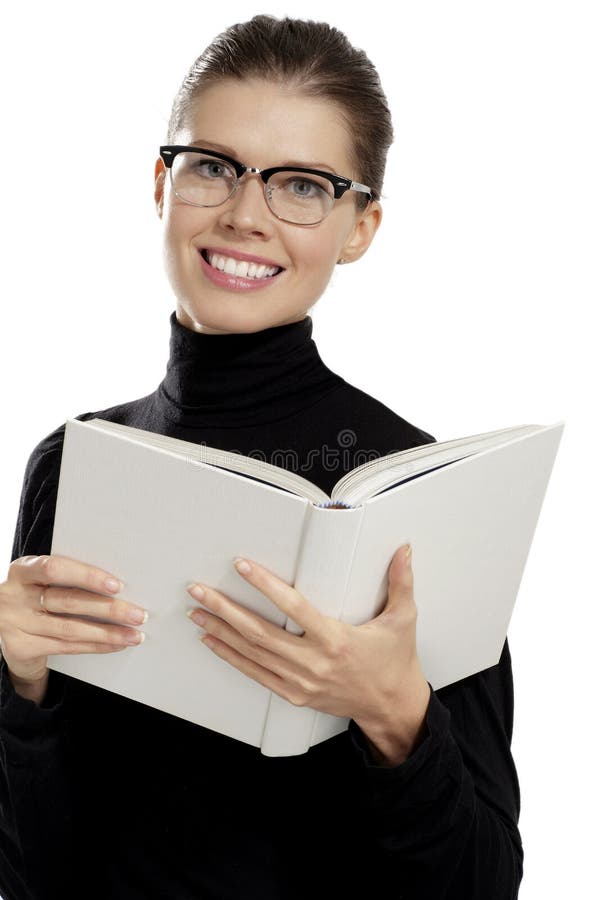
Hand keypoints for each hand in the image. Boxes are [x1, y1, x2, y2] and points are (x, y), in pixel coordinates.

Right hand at [0, 554, 147, 685]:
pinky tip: (115, 644)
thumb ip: (68, 578)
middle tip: (138, 614)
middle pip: (67, 601)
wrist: (3, 625)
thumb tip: (118, 586)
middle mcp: (14, 595)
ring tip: (134, 634)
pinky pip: (66, 647)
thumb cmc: (34, 595)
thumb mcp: (42, 580)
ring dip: (108, 633)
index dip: (87, 576)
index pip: (55, 568)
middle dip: (109, 609)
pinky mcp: (20, 647)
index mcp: (22, 569)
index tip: (117, 585)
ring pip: (70, 628)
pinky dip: (95, 646)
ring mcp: (14, 623)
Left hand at [186, 543, 430, 760]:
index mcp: (337, 640)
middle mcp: (314, 662)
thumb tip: (403, 550)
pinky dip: (230, 656)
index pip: (294, 607)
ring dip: (221, 631)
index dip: (266, 585)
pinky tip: (213, 641)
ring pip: (252, 653)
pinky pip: (255, 674)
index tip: (243, 566)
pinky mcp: (294, 694)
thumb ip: (401, 581)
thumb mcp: (403, 619)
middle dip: (225, 609)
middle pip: (260, 632)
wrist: (391, 707)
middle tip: (200, 590)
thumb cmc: (394, 661)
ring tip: (197, 611)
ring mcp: (300, 681)